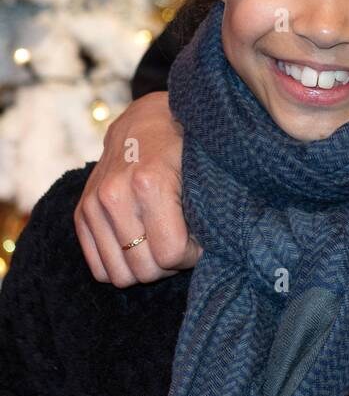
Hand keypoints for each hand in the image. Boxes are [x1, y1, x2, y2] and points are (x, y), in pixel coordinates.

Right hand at [73, 90, 201, 285]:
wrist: (146, 120)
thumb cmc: (183, 145)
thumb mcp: (202, 170)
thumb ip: (208, 211)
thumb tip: (220, 249)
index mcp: (149, 183)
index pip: (170, 253)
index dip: (192, 255)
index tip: (200, 241)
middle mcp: (114, 195)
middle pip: (144, 269)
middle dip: (170, 263)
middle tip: (182, 242)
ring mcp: (93, 205)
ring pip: (119, 275)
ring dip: (145, 266)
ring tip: (162, 241)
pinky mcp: (81, 213)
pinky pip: (98, 268)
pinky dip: (122, 264)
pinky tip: (141, 243)